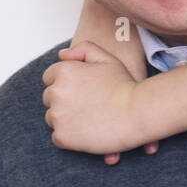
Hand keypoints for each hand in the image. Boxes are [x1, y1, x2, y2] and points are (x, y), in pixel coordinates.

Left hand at [42, 42, 158, 164]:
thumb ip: (84, 49)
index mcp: (63, 71)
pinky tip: (88, 132)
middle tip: (89, 105)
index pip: (50, 78)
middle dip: (65, 101)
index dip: (68, 84)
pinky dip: (70, 137)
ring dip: (66, 119)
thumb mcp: (107, 58)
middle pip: (49, 98)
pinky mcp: (62, 136)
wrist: (137, 113)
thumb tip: (62, 55)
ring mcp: (57, 116)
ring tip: (90, 118)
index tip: (83, 91)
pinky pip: (58, 137)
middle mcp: (56, 92)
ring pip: (52, 118)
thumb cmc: (124, 86)